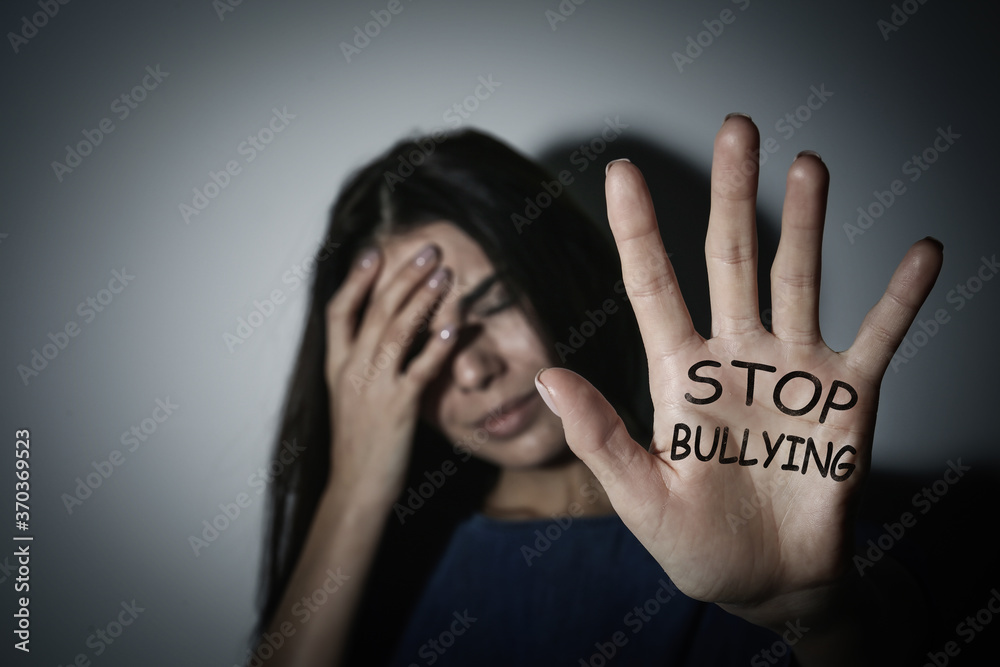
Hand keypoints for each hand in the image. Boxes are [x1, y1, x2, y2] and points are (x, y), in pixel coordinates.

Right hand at [324, 244, 455, 504]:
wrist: (354, 490)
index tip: (375, 251)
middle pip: (376, 310)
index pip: (339, 310)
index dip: (357, 279)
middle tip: (429, 250)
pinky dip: (436, 345)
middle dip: (403, 275)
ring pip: (396, 331)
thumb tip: (381, 338)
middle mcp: (351, 371)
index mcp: (336, 366)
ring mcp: (373, 388)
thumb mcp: (349, 399)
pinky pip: (419, 369)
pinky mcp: (397, 408)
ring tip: (444, 274)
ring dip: (423, 298)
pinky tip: (453, 326)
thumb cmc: (357, 446)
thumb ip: (360, 366)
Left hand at [534, 115, 942, 627]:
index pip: (653, 287)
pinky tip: (921, 253)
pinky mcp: (846, 399)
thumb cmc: (698, 545)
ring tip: (809, 166)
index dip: (637, 230)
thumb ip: (598, 438)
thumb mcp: (639, 497)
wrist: (770, 584)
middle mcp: (735, 356)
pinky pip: (879, 339)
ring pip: (799, 280)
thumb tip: (545, 378)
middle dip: (733, 195)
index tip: (620, 170)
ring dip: (808, 224)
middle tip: (737, 129)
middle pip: (732, 259)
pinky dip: (900, 299)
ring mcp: (792, 370)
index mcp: (679, 375)